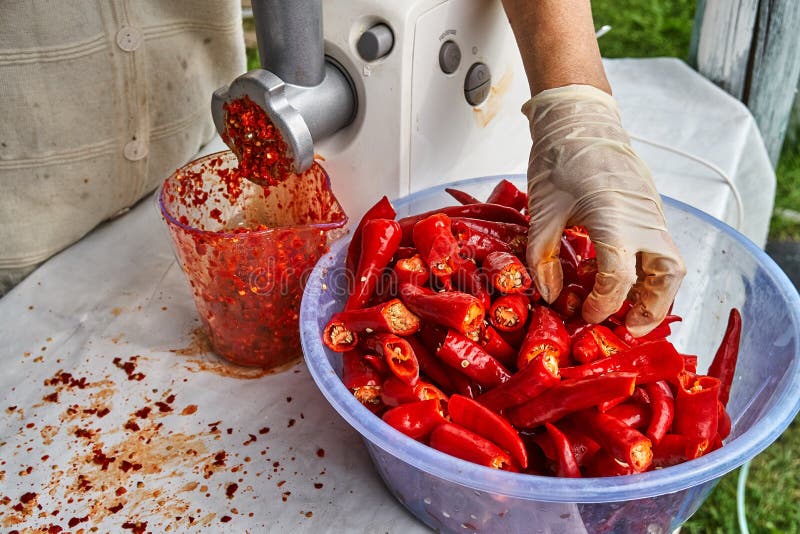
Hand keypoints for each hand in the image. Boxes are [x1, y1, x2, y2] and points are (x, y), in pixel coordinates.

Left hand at [523, 84, 685, 335]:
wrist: (580, 120)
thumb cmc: (558, 160)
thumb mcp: (541, 212)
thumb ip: (543, 258)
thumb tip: (552, 296)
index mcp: (613, 216)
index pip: (619, 276)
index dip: (602, 304)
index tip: (585, 315)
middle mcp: (643, 218)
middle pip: (667, 275)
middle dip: (651, 309)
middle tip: (626, 328)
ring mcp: (652, 213)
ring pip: (672, 264)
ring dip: (656, 294)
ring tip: (629, 313)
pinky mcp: (651, 210)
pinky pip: (661, 249)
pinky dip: (650, 274)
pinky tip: (625, 284)